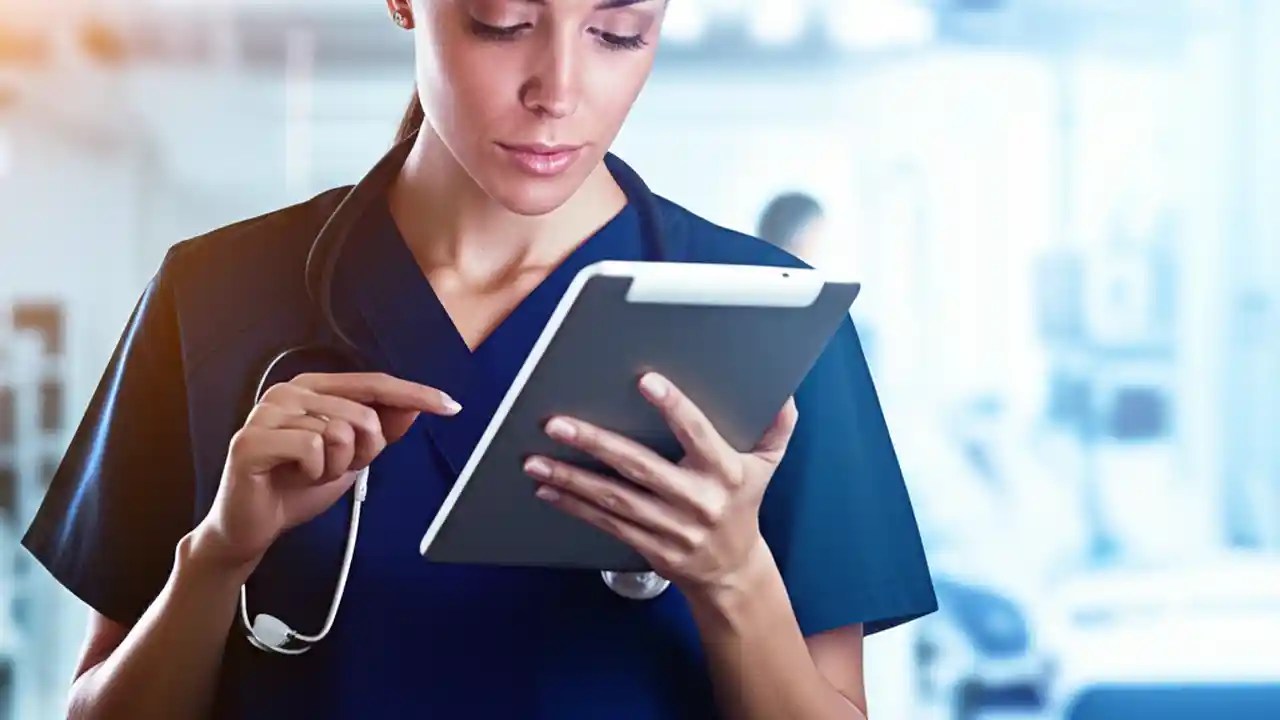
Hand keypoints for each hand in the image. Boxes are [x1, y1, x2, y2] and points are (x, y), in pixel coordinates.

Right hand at [193, 372, 459, 573]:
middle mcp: (288, 391)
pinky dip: (314, 471)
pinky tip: (293, 476)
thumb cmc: (298, 486)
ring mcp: (267, 412)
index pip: (375, 384)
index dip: (415, 394)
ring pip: (340, 431)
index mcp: (313, 389)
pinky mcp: (252, 439)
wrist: (253, 527)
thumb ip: (380, 431)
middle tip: (331, 468)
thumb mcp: (351, 458)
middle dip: (361, 452)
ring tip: (307, 473)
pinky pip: (313, 447)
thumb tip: (413, 407)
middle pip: (363, 414)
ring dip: (334, 465)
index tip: (452, 406)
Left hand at [524, 373, 797, 594]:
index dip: (674, 407)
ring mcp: (671, 528)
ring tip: (536, 460)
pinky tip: (546, 490)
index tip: (645, 381)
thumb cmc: (743, 505)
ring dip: (571, 478)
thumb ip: (776, 426)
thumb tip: (785, 389)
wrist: (732, 572)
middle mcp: (697, 501)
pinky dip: (574, 506)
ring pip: (614, 499)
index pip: (697, 434)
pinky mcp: (649, 547)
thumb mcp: (766, 466)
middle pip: (640, 467)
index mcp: (725, 473)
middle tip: (557, 422)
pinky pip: (606, 523)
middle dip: (595, 443)